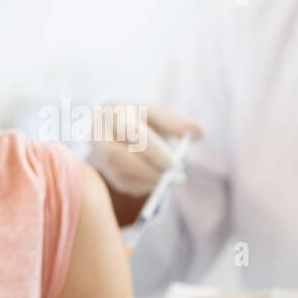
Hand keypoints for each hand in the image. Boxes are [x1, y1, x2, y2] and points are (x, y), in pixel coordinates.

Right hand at [86, 102, 203, 197]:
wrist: (116, 126)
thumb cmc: (142, 118)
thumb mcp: (158, 113)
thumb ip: (178, 122)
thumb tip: (201, 132)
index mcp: (113, 111)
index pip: (131, 134)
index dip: (155, 152)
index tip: (176, 165)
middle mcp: (97, 133)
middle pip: (117, 157)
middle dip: (148, 170)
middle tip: (173, 177)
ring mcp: (96, 154)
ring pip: (119, 174)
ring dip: (148, 180)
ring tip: (167, 177)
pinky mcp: (102, 171)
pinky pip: (123, 184)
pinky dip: (144, 185)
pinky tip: (155, 178)